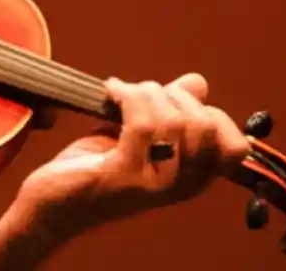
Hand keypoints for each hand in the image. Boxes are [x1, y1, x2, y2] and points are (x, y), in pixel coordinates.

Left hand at [16, 73, 250, 238]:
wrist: (51, 202)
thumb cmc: (94, 167)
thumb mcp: (140, 135)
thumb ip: (170, 110)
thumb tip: (198, 83)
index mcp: (192, 179)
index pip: (235, 147)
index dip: (211, 113)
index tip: (175, 100)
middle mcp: (180, 186)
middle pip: (205, 127)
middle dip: (174, 96)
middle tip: (142, 91)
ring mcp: (153, 183)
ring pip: (172, 121)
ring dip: (145, 92)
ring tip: (122, 91)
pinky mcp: (123, 176)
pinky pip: (141, 125)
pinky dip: (127, 96)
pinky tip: (110, 90)